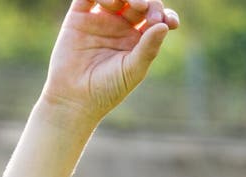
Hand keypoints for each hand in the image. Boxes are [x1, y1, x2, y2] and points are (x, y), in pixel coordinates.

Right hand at [42, 0, 178, 124]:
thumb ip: (149, 48)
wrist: (74, 98)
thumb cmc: (107, 90)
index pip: (155, 19)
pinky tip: (112, 2)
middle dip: (149, 2)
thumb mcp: (133, 70)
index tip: (170, 22)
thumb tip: (165, 25)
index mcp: (136, 40)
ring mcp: (101, 19)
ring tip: (136, 5)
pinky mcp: (80, 15)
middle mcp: (120, 27)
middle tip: (147, 11)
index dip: (164, 15)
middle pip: (139, 1)